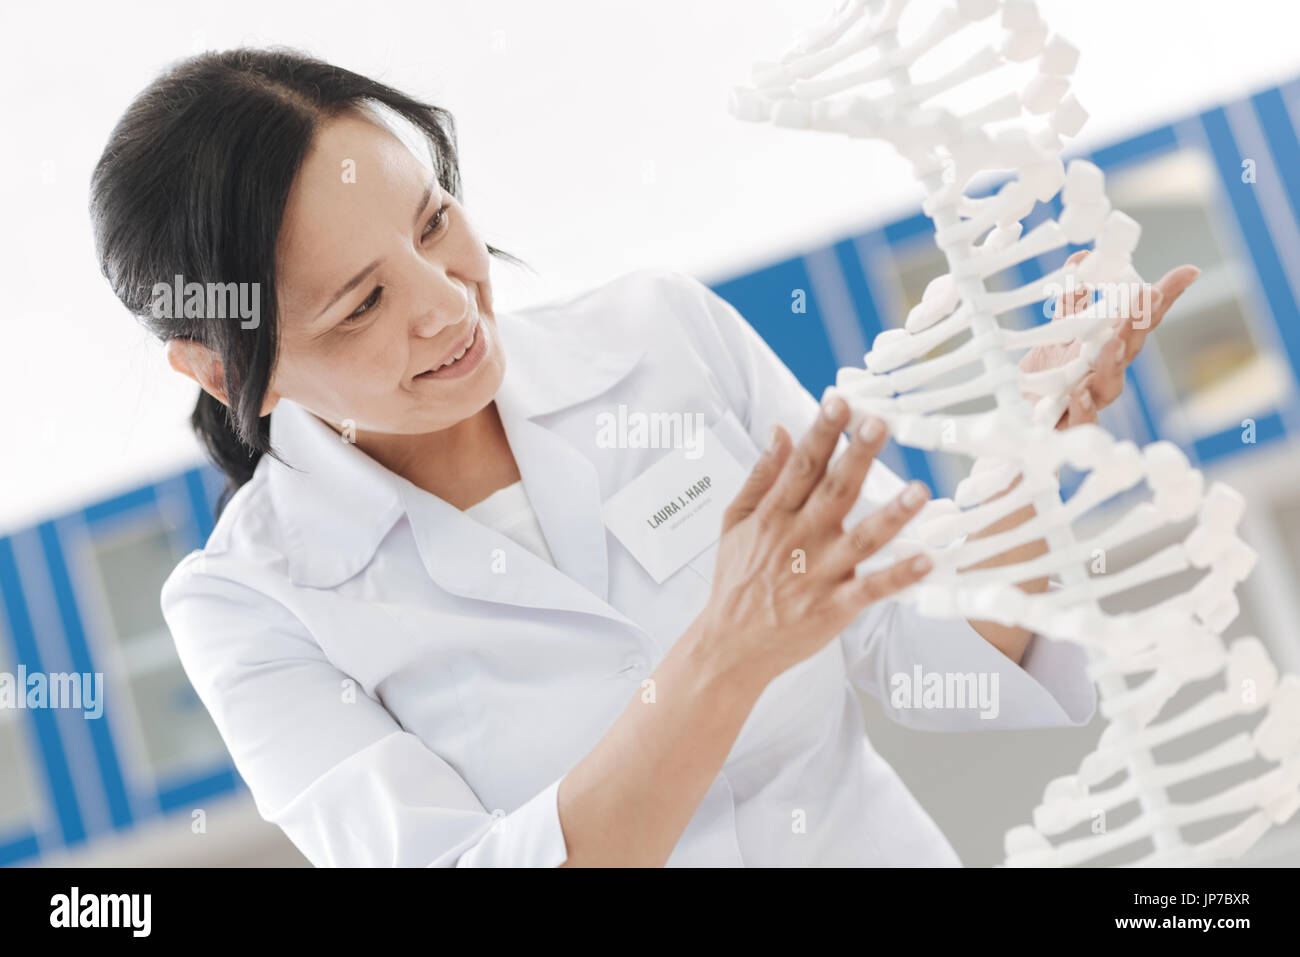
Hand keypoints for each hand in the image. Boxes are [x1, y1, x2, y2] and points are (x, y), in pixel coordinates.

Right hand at [694, 395, 933, 683]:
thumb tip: (779, 430)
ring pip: (861, 539)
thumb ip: (760, 476)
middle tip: (880, 423)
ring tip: (920, 491)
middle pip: (834, 491)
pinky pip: (872, 589)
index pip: (801, 465)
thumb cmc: (736, 580)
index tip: (841, 401)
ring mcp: (818, 575)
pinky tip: (926, 560)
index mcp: (775, 515)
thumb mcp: (734, 521)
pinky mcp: (834, 608)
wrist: (730, 645)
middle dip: (858, 456)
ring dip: (892, 515)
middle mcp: (799, 539)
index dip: (822, 432)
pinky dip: (899, 576)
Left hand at [1019, 250, 1199, 427]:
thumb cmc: (1048, 373)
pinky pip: (1080, 421)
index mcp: (1107, 347)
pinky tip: (1079, 393)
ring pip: (1109, 384)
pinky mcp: (1065, 424)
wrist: (1020, 415)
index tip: (1188, 271)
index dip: (1163, 297)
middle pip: (1129, 348)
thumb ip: (1072, 298)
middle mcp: (1104, 373)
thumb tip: (1081, 258)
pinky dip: (1083, 409)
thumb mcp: (1058, 330)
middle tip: (1149, 294)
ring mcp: (1089, 399)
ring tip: (1113, 341)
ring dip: (1113, 361)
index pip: (1139, 320)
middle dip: (1140, 321)